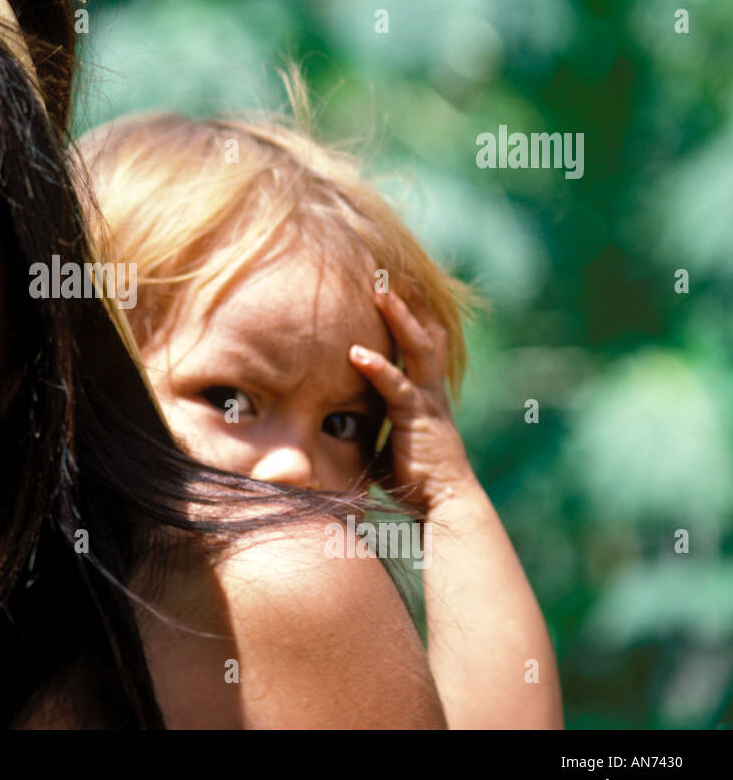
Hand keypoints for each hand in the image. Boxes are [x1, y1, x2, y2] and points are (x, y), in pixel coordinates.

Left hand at [348, 288, 477, 511]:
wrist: (445, 507)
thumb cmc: (415, 482)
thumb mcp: (386, 446)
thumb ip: (368, 428)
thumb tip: (334, 424)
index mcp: (425, 395)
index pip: (420, 345)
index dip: (411, 316)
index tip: (396, 288)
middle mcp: (431, 391)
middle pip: (425, 334)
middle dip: (410, 303)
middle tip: (391, 271)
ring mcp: (428, 402)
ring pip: (418, 349)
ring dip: (399, 318)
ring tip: (380, 291)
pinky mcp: (418, 419)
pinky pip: (396, 388)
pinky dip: (377, 368)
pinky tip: (355, 353)